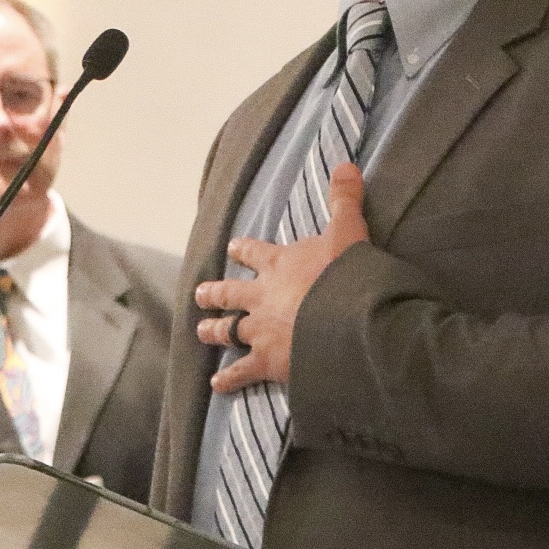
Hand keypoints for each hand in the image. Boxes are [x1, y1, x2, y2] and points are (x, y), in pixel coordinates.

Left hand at [195, 163, 368, 391]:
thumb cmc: (347, 275)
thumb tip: (346, 163)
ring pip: (229, 330)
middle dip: (216, 292)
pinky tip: (216, 385)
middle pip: (232, 293)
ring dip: (214, 331)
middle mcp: (263, 297)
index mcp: (280, 265)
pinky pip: (242, 372)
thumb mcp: (349, 231)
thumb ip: (345, 200)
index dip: (243, 250)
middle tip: (200, 293)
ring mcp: (261, 331)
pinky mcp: (266, 362)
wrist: (346, 321)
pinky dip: (229, 379)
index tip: (231, 248)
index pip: (256, 253)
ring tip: (201, 331)